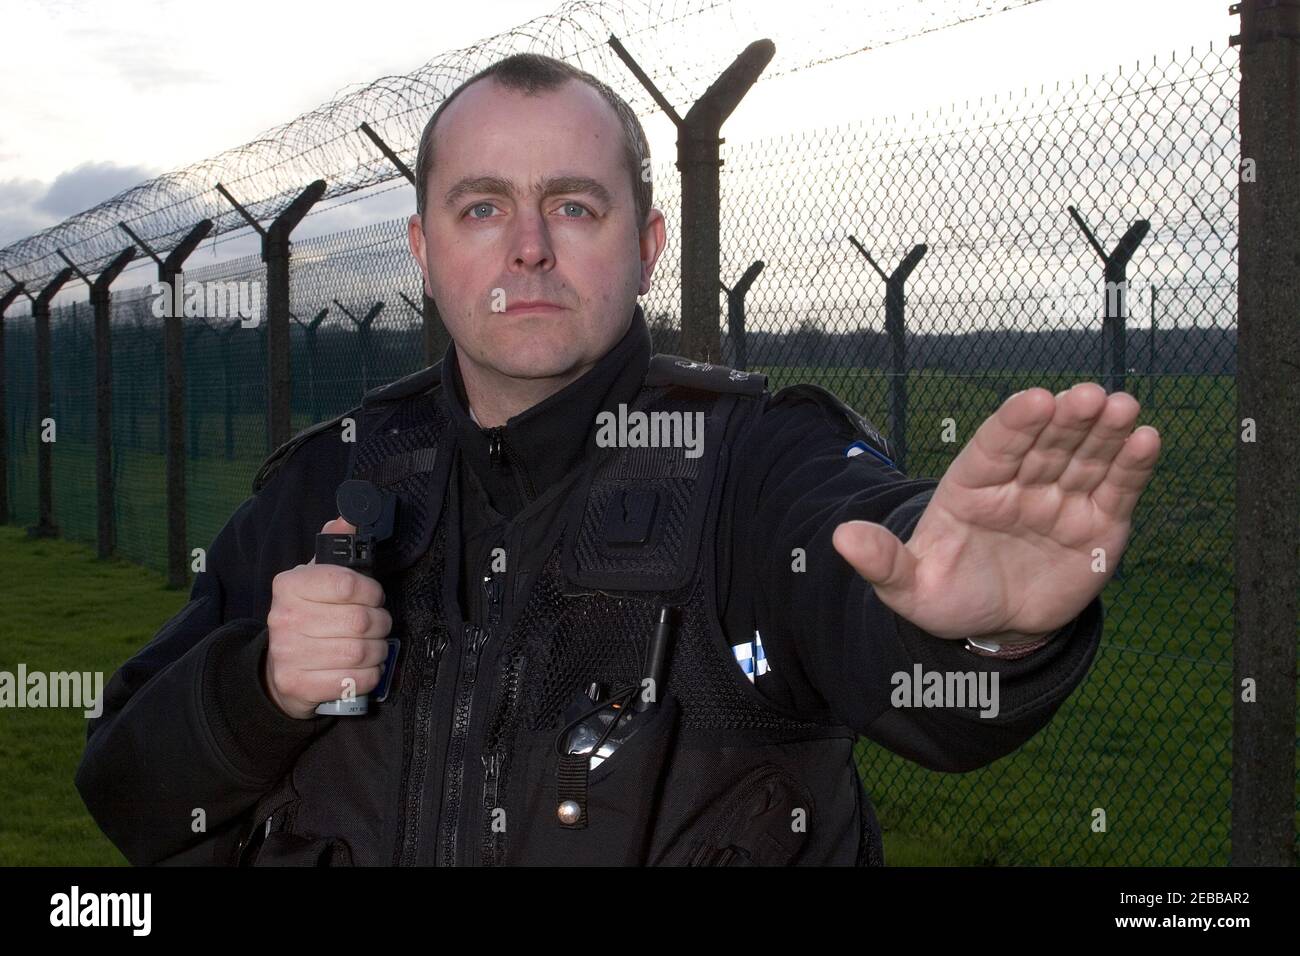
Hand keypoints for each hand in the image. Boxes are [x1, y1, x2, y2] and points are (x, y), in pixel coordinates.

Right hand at [263, 517, 392, 718]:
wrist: (278, 669)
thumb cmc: (308, 616)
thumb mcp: (316, 576)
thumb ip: (336, 546)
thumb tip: (348, 517)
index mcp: (290, 585)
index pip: (346, 583)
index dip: (371, 591)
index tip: (373, 596)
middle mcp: (285, 618)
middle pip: (359, 620)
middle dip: (381, 623)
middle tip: (378, 624)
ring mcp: (289, 654)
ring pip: (360, 651)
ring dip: (378, 650)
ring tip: (374, 646)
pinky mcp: (299, 685)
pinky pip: (354, 681)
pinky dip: (369, 675)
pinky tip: (364, 667)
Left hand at [832, 383, 1159, 642]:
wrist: (995, 627)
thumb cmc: (948, 596)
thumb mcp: (910, 588)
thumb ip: (883, 563)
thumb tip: (841, 537)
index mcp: (971, 487)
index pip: (993, 447)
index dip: (1014, 424)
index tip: (1035, 399)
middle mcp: (1019, 484)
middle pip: (1045, 443)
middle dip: (1067, 418)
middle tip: (1088, 395)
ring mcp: (1061, 499)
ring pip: (1085, 457)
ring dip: (1106, 431)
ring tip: (1124, 407)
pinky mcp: (1099, 524)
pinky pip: (1117, 489)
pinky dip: (1134, 465)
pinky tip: (1148, 437)